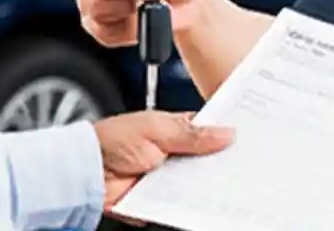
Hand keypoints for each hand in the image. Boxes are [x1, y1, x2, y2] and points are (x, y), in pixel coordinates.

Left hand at [94, 111, 233, 219]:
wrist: (86, 172)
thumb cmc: (113, 140)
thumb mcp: (158, 130)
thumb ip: (193, 134)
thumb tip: (225, 133)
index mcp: (175, 129)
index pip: (208, 130)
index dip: (226, 134)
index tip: (246, 138)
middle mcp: (174, 153)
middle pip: (207, 160)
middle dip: (222, 163)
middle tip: (243, 165)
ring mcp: (167, 177)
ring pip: (197, 183)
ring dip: (209, 185)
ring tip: (229, 185)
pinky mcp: (160, 199)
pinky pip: (181, 203)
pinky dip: (192, 204)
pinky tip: (205, 203)